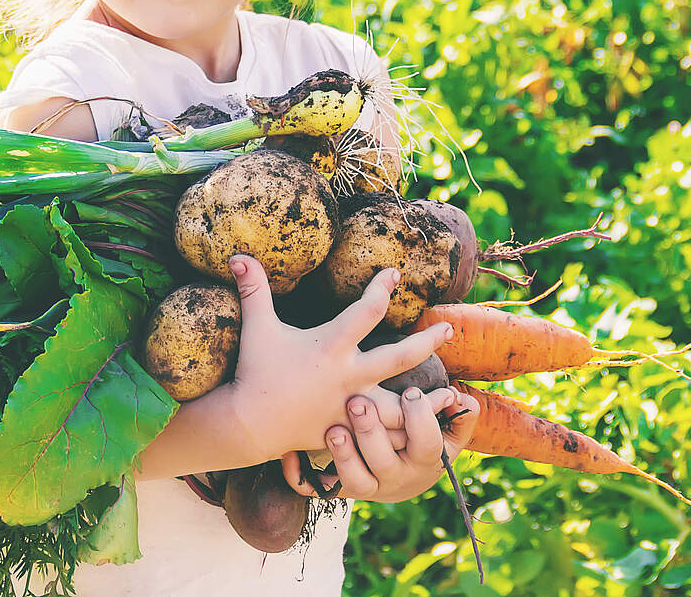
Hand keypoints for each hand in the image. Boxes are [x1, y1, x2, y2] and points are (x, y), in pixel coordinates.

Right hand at [225, 254, 452, 462]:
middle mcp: (348, 375)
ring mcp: (352, 406)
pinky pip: (384, 435)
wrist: (249, 424)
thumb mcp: (257, 327)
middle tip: (448, 328)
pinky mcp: (350, 431)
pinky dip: (406, 434)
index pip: (367, 310)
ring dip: (428, 401)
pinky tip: (424, 430)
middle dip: (428, 341)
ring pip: (401, 405)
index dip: (382, 287)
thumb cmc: (255, 371)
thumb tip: (238, 254)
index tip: (394, 274)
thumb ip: (253, 290)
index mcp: (331, 346)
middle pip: (401, 356)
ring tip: (452, 394)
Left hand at [280, 385, 479, 501]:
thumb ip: (459, 416)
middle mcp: (393, 477)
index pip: (427, 444)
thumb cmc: (420, 441)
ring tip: (332, 429)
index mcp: (422, 460)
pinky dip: (298, 474)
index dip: (420, 420)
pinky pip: (313, 489)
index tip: (410, 392)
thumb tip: (462, 399)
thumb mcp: (446, 432)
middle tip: (359, 403)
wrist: (398, 478)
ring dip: (342, 455)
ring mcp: (364, 486)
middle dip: (371, 434)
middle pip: (384, 463)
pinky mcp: (335, 489)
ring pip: (353, 480)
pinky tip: (287, 454)